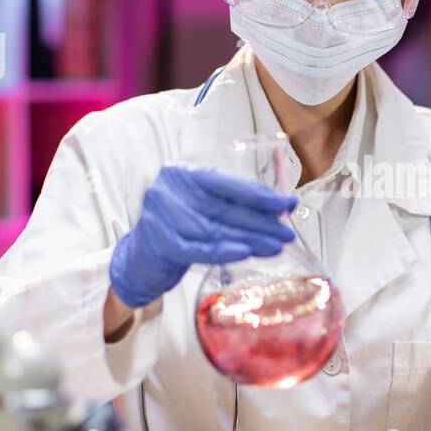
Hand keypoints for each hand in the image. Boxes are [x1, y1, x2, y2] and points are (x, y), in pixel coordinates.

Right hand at [109, 167, 296, 307]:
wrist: (143, 257)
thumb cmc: (182, 227)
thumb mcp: (205, 207)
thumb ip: (235, 203)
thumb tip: (282, 206)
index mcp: (183, 173)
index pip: (227, 183)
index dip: (260, 195)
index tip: (287, 204)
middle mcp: (168, 190)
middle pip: (223, 208)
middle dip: (260, 221)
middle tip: (287, 232)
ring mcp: (160, 217)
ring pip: (214, 230)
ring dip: (249, 239)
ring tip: (275, 246)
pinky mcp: (158, 243)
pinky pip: (198, 249)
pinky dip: (224, 252)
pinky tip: (245, 253)